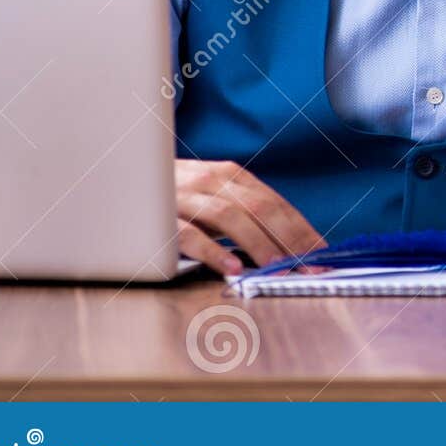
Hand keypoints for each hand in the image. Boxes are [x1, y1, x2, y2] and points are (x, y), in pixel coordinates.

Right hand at [175, 159, 326, 275]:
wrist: (121, 179)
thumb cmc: (175, 196)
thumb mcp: (212, 196)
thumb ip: (245, 212)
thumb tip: (288, 245)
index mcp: (230, 175)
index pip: (276, 203)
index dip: (302, 229)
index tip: (324, 254)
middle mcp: (210, 181)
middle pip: (260, 208)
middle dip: (290, 239)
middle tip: (310, 267)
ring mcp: (185, 198)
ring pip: (230, 217)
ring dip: (258, 244)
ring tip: (277, 268)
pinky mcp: (160, 219)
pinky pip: (189, 235)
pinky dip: (214, 253)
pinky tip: (232, 270)